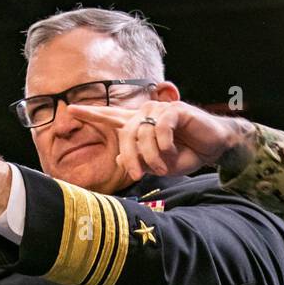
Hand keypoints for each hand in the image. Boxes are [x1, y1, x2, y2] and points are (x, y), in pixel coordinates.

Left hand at [66, 100, 254, 181]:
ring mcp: (159, 109)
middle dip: (129, 157)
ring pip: (141, 134)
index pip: (110, 117)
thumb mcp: (156, 164)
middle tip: (137, 176)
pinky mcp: (175, 109)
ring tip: (162, 167)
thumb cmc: (184, 155)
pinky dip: (164, 145)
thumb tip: (118, 159)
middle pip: (124, 134)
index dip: (91, 114)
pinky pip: (160, 128)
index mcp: (138, 125)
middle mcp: (145, 114)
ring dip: (151, 156)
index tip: (70, 110)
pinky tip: (172, 151)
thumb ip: (137, 160)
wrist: (213, 148)